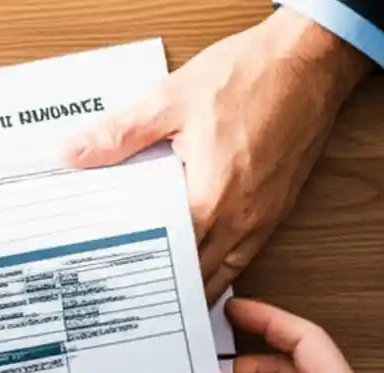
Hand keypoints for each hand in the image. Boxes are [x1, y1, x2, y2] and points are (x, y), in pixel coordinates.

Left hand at [64, 10, 370, 302]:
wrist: (308, 62)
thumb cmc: (249, 77)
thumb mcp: (170, 100)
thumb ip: (120, 134)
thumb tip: (75, 155)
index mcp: (209, 199)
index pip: (165, 256)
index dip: (138, 272)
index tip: (112, 281)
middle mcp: (239, 219)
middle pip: (195, 274)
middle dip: (165, 288)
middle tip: (130, 296)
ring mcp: (262, 218)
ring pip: (223, 273)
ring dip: (195, 285)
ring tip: (162, 298)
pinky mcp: (277, 209)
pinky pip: (245, 256)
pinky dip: (222, 268)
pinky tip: (203, 268)